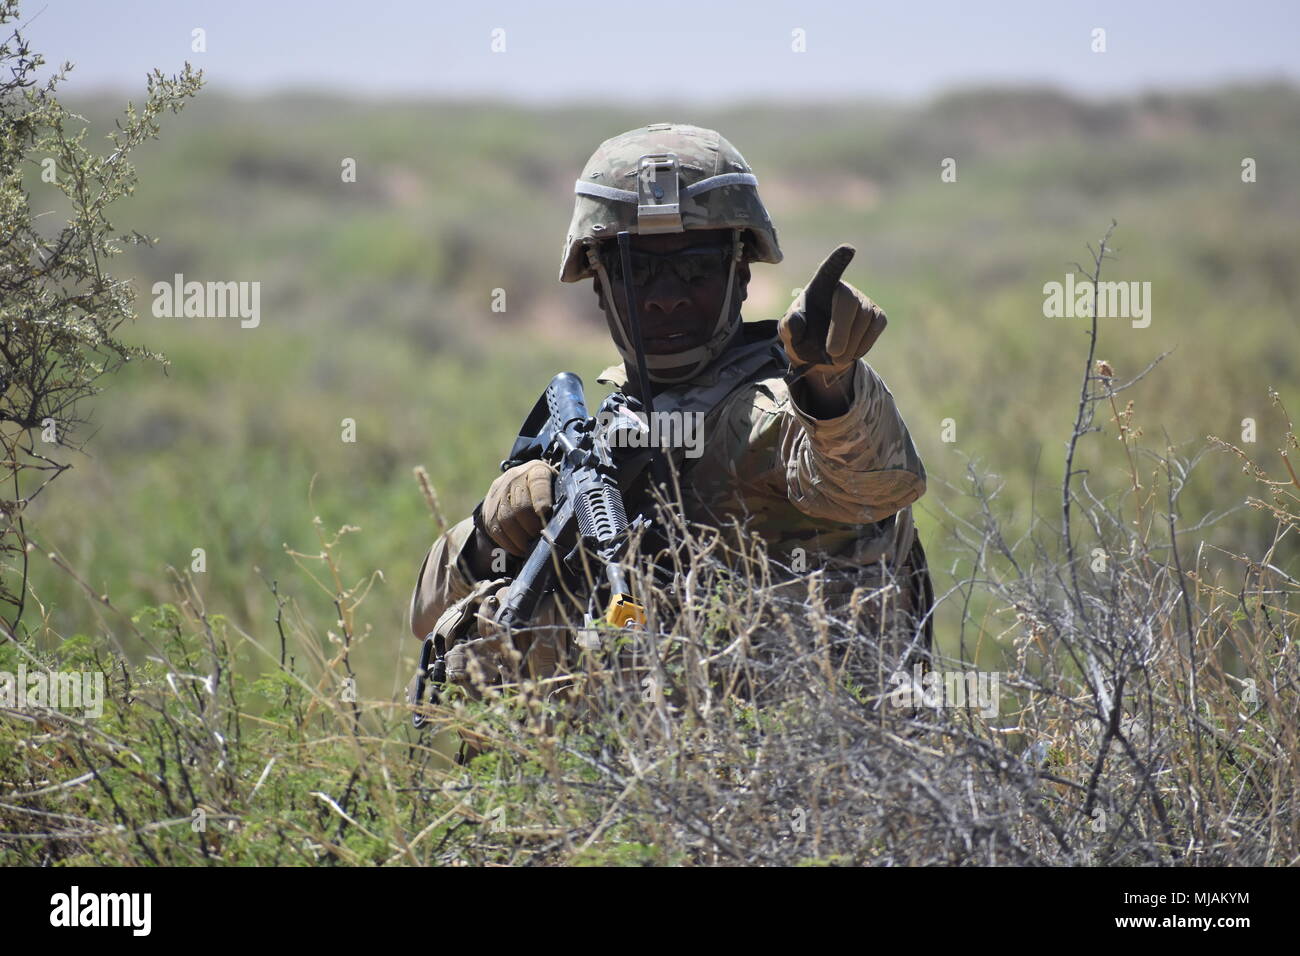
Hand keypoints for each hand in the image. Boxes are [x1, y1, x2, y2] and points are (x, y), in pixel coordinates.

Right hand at [480, 460, 553, 556]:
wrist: (515, 485)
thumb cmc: (545, 490)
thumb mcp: (556, 487)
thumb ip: (562, 500)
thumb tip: (571, 523)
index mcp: (536, 470)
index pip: (538, 482)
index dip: (541, 499)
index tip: (545, 514)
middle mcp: (514, 478)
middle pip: (520, 506)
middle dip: (533, 527)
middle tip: (541, 538)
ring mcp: (498, 493)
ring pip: (506, 520)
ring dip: (521, 539)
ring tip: (531, 547)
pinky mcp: (488, 509)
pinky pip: (496, 530)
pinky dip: (509, 544)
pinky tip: (520, 549)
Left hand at [779, 244, 886, 379]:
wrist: (822, 357)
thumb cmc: (803, 339)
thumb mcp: (788, 335)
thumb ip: (789, 327)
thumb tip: (796, 319)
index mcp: (819, 288)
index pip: (829, 270)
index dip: (838, 260)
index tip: (848, 249)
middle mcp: (844, 289)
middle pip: (849, 300)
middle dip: (841, 329)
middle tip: (832, 353)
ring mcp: (863, 301)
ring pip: (864, 317)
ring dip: (851, 343)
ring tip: (836, 358)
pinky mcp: (878, 315)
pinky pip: (877, 326)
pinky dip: (864, 344)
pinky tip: (851, 352)